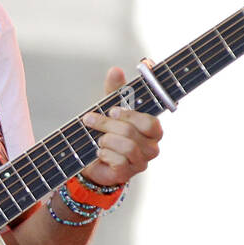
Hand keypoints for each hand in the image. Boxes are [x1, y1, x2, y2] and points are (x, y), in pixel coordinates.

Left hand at [78, 66, 162, 188]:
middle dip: (107, 124)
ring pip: (126, 146)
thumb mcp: (110, 107)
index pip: (151, 123)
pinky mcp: (128, 174)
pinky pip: (117, 160)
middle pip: (132, 132)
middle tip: (91, 120)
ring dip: (105, 139)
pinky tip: (99, 152)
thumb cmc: (108, 132)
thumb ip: (115, 89)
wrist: (93, 159)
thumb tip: (115, 70)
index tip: (112, 110)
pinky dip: (103, 153)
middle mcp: (151, 147)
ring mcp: (141, 162)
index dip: (130, 115)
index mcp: (152, 130)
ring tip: (98, 139)